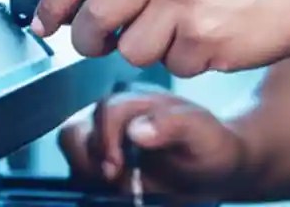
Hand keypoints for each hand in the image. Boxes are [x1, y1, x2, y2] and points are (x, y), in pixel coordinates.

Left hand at [32, 0, 289, 76]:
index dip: (52, 4)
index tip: (43, 23)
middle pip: (93, 16)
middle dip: (88, 41)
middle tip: (100, 44)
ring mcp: (183, 1)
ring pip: (128, 50)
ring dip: (147, 53)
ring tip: (180, 32)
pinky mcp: (203, 37)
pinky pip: (169, 67)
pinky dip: (185, 63)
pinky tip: (209, 41)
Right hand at [57, 82, 245, 198]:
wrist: (217, 166)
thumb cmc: (211, 146)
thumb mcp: (203, 133)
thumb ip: (175, 124)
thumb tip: (137, 130)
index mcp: (139, 99)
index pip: (106, 112)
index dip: (106, 142)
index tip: (116, 171)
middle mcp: (117, 115)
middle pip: (77, 130)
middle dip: (89, 160)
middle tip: (114, 181)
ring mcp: (107, 138)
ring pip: (73, 149)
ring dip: (88, 172)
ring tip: (117, 185)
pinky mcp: (103, 160)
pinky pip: (80, 169)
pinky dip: (91, 182)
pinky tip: (118, 188)